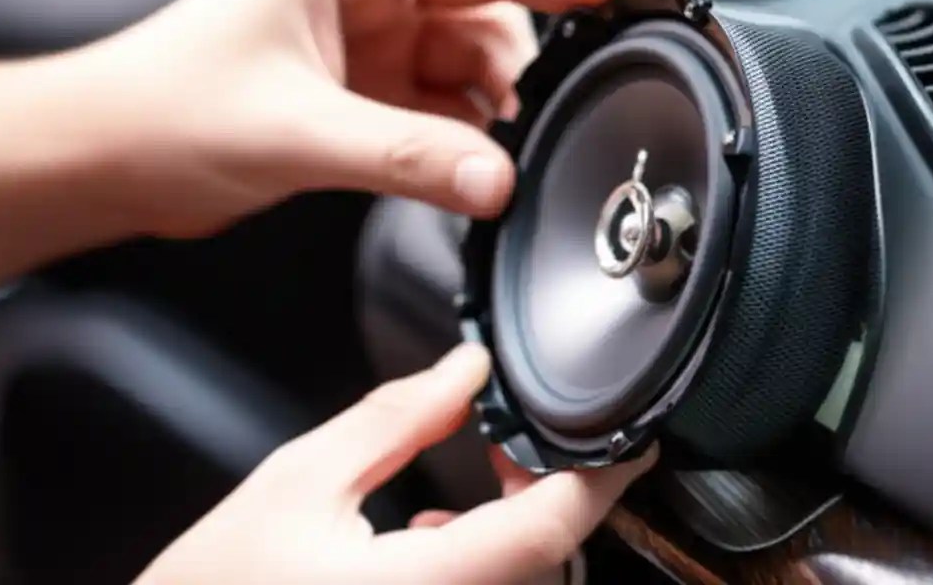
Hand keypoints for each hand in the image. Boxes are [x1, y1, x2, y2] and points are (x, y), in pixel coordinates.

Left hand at [34, 0, 639, 238]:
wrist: (112, 161)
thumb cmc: (167, 110)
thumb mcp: (299, 131)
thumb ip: (407, 158)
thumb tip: (497, 181)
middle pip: (487, 5)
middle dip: (526, 55)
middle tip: (568, 100)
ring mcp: (373, 44)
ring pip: (474, 64)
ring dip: (496, 109)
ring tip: (498, 153)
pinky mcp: (372, 95)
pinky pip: (448, 109)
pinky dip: (468, 139)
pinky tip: (471, 167)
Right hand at [136, 343, 656, 584]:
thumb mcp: (299, 483)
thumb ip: (396, 419)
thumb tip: (463, 369)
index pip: (549, 528)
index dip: (601, 476)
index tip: (632, 439)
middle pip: (545, 555)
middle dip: (553, 487)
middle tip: (526, 435)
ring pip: (519, 577)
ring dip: (523, 521)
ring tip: (490, 469)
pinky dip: (486, 553)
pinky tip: (442, 527)